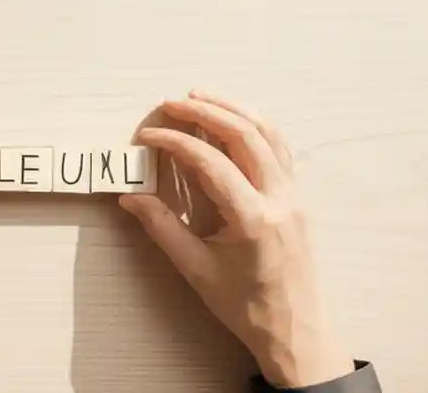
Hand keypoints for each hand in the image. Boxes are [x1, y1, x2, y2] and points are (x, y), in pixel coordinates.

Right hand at [119, 91, 353, 387]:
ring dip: (233, 110)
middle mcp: (279, 199)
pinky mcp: (297, 197)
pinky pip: (280, 148)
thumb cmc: (245, 306)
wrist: (295, 329)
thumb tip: (130, 197)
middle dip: (205, 112)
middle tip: (171, 103)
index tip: (149, 135)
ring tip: (201, 97)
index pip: (210, 162)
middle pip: (244, 136)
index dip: (175, 142)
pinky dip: (254, 125)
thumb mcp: (195, 269)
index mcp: (252, 219)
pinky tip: (233, 120)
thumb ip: (161, 227)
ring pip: (268, 134)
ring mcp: (293, 195)